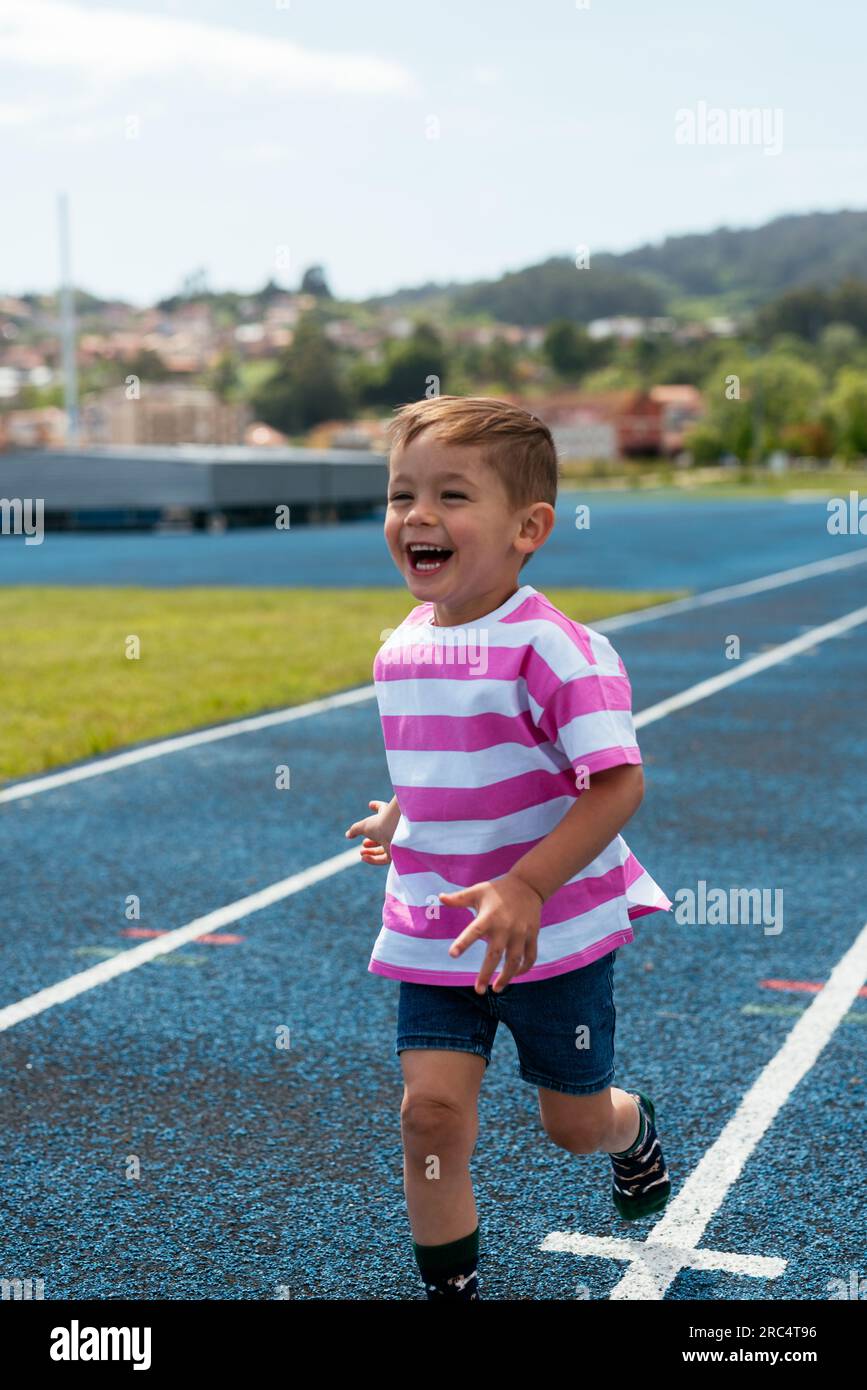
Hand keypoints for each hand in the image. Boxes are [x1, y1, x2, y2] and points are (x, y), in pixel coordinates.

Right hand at [345, 800, 393, 864]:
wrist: (396, 831)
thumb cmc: (381, 824)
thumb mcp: (364, 825)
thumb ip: (355, 829)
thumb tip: (348, 835)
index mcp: (388, 816)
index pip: (382, 809)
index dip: (376, 806)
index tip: (370, 804)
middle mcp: (394, 829)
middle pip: (382, 835)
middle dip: (371, 841)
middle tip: (364, 843)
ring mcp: (395, 841)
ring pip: (384, 848)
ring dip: (371, 851)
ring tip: (362, 852)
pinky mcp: (396, 853)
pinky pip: (384, 858)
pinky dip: (373, 859)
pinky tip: (364, 858)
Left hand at [438, 872, 542, 993]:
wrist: (529, 884)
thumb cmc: (497, 890)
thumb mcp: (477, 891)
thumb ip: (458, 898)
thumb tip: (439, 898)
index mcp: (489, 917)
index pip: (474, 931)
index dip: (463, 943)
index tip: (452, 955)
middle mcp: (505, 927)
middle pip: (495, 954)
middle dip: (486, 974)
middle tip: (478, 990)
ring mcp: (521, 933)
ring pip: (514, 960)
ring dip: (506, 977)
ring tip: (496, 989)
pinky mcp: (532, 935)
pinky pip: (530, 957)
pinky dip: (524, 968)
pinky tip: (515, 975)